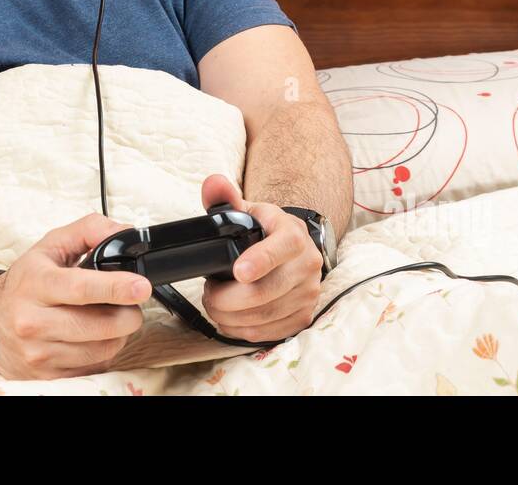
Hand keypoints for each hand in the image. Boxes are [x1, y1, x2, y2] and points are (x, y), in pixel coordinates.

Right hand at [0, 213, 151, 379]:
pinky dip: (102, 353)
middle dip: (128, 315)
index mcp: (35, 284)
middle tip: (130, 303)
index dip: (115, 288)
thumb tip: (124, 233)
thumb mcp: (51, 245)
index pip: (80, 288)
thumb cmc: (25, 282)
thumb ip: (89, 230)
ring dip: (118, 334)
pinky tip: (92, 338)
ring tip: (108, 319)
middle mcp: (32, 322)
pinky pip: (93, 368)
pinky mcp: (46, 377)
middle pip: (98, 325)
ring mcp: (38, 354)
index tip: (141, 286)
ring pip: (101, 349)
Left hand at [199, 174, 322, 343]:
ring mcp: (308, 293)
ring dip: (231, 317)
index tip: (238, 271)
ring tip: (215, 306)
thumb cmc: (264, 231)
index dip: (260, 260)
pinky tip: (230, 319)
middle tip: (209, 294)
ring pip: (265, 316)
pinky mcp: (304, 316)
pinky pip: (270, 333)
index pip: (282, 247)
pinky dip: (243, 330)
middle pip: (266, 291)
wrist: (294, 248)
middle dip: (228, 299)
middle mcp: (307, 264)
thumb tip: (212, 184)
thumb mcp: (247, 211)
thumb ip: (225, 198)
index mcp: (293, 234)